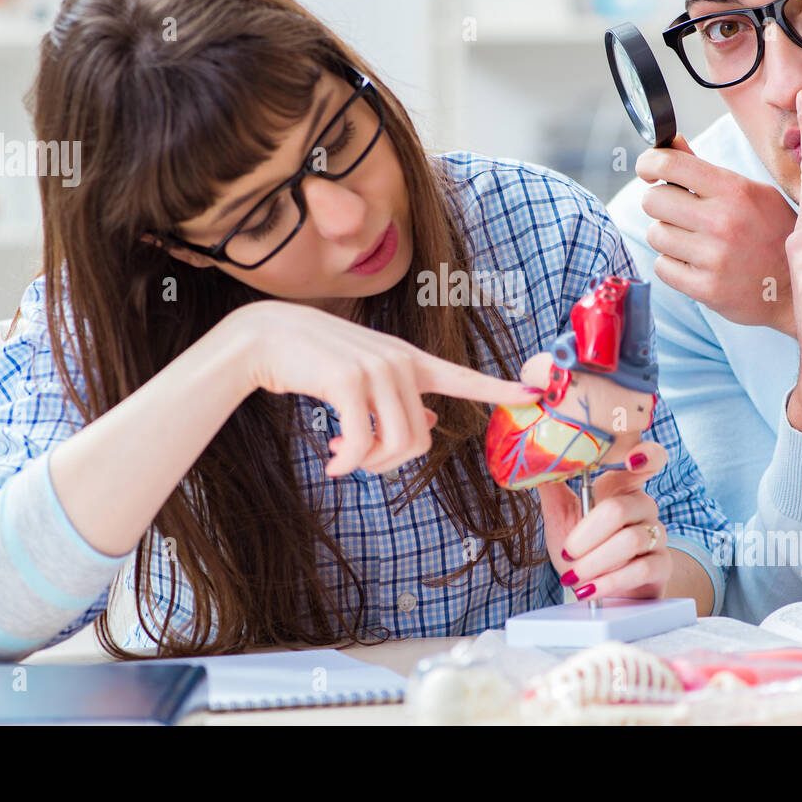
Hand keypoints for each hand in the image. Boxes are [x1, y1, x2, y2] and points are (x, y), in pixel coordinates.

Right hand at [233, 300, 543, 476]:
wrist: (266, 336)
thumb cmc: (314, 359)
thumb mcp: (364, 373)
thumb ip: (399, 396)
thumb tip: (431, 422)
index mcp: (408, 360)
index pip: (462, 376)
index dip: (498, 389)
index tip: (535, 392)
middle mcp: (400, 362)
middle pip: (420, 438)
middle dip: (390, 462)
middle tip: (357, 461)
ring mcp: (377, 369)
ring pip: (397, 443)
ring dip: (369, 465)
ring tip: (343, 458)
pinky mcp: (349, 382)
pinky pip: (363, 443)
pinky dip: (347, 464)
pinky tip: (332, 464)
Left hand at [534, 442, 671, 600]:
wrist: (598, 590)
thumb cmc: (582, 550)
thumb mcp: (561, 517)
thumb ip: (552, 486)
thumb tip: (533, 455)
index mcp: (622, 486)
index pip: (647, 460)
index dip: (646, 454)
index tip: (631, 457)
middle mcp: (644, 506)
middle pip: (619, 509)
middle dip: (586, 536)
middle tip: (567, 552)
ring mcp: (657, 535)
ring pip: (630, 541)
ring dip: (594, 562)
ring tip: (573, 576)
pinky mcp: (662, 566)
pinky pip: (641, 570)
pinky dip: (610, 582)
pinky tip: (591, 590)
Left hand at [638, 134, 797, 335]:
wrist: (797, 288)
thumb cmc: (773, 234)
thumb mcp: (753, 193)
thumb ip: (708, 171)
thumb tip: (671, 143)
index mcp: (735, 190)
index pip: (670, 164)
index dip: (648, 164)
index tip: (647, 171)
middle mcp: (723, 221)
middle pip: (653, 200)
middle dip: (659, 204)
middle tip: (677, 212)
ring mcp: (714, 257)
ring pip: (655, 234)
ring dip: (667, 236)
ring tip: (693, 241)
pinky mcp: (706, 288)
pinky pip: (662, 266)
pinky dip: (672, 264)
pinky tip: (695, 263)